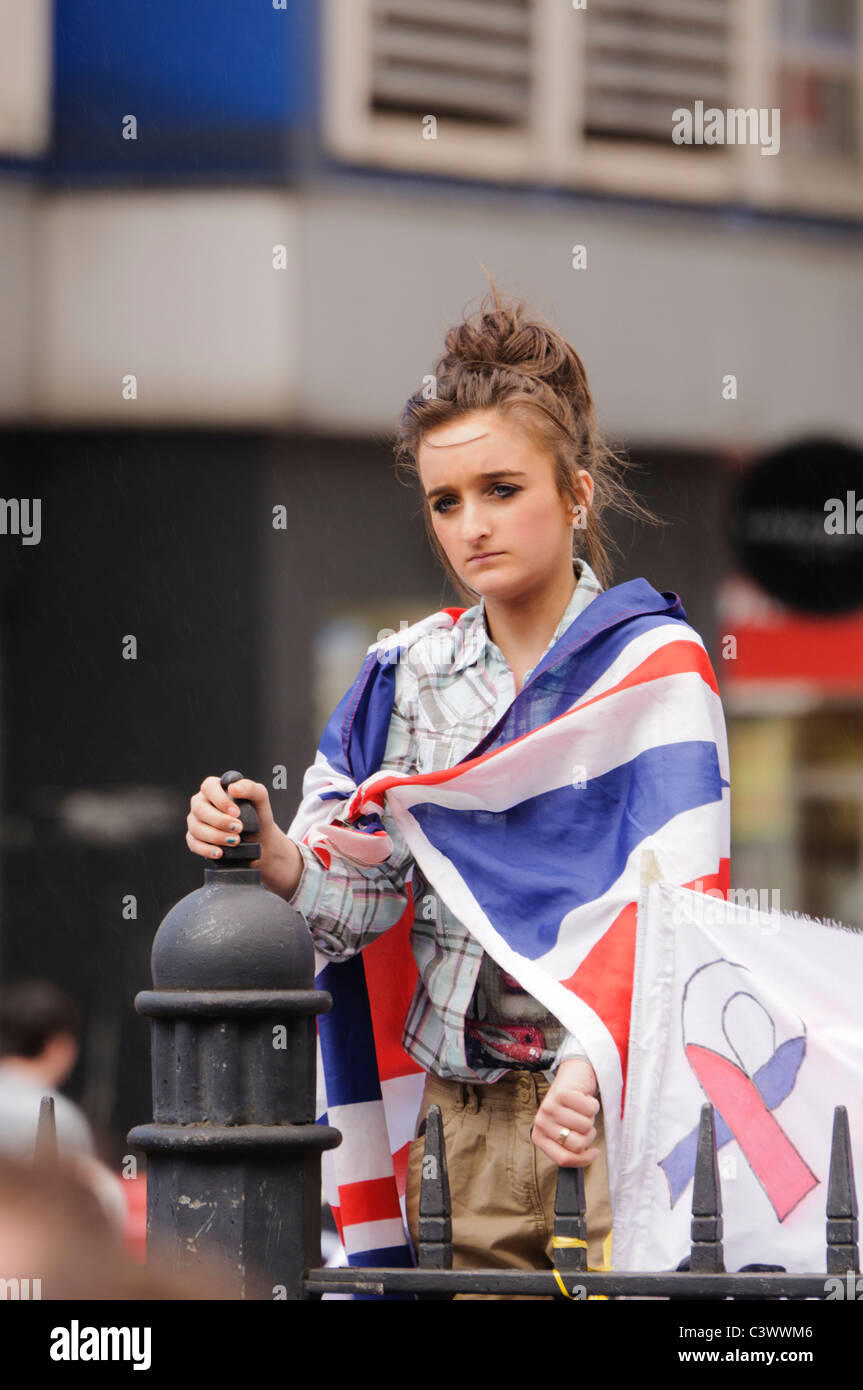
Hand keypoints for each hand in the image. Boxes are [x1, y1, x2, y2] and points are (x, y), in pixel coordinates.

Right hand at [185, 775, 302, 899]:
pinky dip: (206, 849)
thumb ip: (250, 788)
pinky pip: (193, 844)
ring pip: (196, 828)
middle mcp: (201, 803)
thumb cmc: (257, 814)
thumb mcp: (260, 798)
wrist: (259, 839)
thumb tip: (234, 788)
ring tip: (235, 841)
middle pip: (199, 809)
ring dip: (216, 836)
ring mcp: (195, 821)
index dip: (220, 800)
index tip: (236, 812)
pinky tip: (219, 852)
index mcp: (214, 788)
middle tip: (239, 828)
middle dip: (219, 821)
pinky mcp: (195, 839)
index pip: (208, 787)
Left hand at [531, 1058, 600, 1167]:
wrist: (572, 1077)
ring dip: (590, 1118)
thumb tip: (584, 1159)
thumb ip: (570, 1149)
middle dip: (588, 1135)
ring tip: (582, 1110)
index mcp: (539, 1137)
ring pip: (586, 1128)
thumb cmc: (570, 1108)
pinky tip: (583, 1098)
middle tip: (584, 1123)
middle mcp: (541, 1123)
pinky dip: (593, 1105)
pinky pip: (590, 1111)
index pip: (564, 1160)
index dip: (583, 1160)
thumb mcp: (566, 1132)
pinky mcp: (562, 1094)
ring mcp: (550, 1107)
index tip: (594, 1152)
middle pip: (577, 1146)